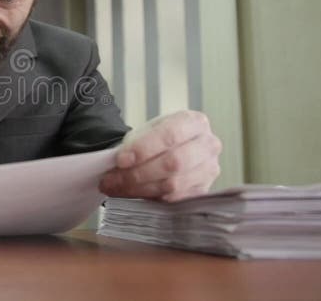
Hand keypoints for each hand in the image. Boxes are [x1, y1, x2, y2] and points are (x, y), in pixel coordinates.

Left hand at [99, 110, 221, 201]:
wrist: (167, 151)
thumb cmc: (156, 139)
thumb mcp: (144, 133)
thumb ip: (135, 145)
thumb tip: (120, 164)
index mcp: (194, 122)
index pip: (170, 135)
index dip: (143, 149)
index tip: (121, 160)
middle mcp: (208, 145)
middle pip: (173, 163)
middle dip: (138, 173)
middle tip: (112, 179)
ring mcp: (208, 169)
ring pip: (173, 184)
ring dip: (139, 188)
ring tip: (116, 187)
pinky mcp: (203, 191)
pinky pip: (175, 199)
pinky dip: (150, 197)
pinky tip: (132, 193)